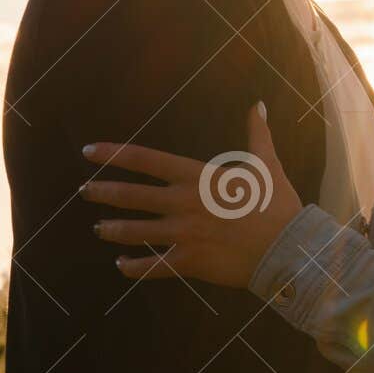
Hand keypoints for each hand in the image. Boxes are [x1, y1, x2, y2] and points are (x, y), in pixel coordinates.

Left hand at [81, 104, 301, 283]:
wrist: (288, 248)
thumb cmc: (277, 204)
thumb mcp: (266, 164)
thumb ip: (256, 134)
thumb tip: (258, 105)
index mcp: (198, 177)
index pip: (146, 160)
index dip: (113, 154)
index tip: (89, 151)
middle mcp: (183, 203)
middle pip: (132, 196)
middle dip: (104, 192)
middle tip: (84, 191)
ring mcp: (183, 234)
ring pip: (136, 232)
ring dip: (113, 230)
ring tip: (98, 229)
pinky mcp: (189, 262)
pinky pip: (152, 267)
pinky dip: (133, 267)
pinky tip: (120, 265)